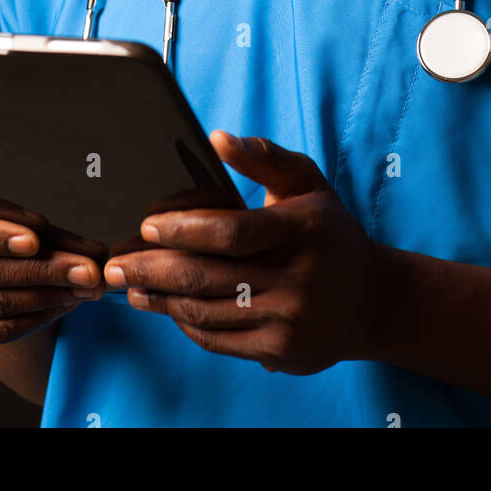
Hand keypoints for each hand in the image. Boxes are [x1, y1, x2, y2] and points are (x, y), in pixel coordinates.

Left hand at [103, 132, 380, 374]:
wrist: (374, 300)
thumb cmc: (330, 232)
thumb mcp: (308, 184)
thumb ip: (264, 158)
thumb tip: (216, 139)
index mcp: (306, 228)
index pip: (233, 231)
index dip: (184, 229)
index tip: (146, 224)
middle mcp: (300, 277)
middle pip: (209, 276)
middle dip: (153, 270)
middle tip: (116, 264)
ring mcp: (291, 320)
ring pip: (208, 312)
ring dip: (161, 300)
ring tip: (131, 286)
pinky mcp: (282, 351)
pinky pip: (219, 339)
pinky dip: (186, 324)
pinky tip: (166, 307)